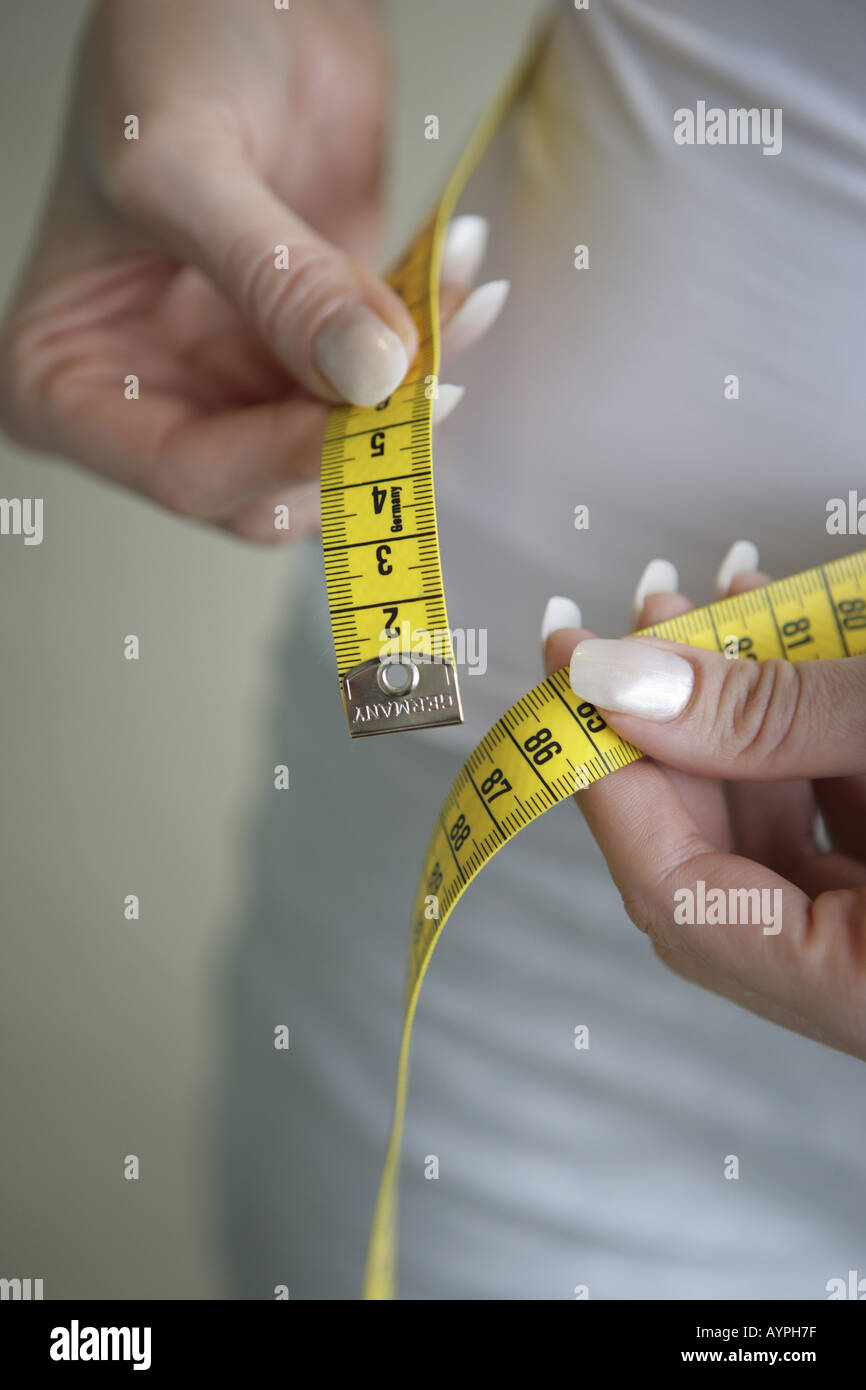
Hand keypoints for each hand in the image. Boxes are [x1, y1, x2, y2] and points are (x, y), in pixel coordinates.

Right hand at [0, 0, 506, 540]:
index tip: (370, 408)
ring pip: (337, 452)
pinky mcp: (308, 350)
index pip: (185, 472)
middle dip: (357, 441)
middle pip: (267, 485)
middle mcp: (149, 398)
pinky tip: (466, 291)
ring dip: (413, 395)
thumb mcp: (188, 165)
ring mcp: (233, 381)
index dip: (284, 456)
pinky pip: (380, 392)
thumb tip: (368, 376)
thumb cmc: (165, 50)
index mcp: (67, 382)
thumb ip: (276, 282)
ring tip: (460, 300)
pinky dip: (434, 350)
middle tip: (428, 378)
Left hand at [542, 542, 865, 1060]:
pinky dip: (804, 727)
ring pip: (776, 826)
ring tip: (716, 597)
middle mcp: (864, 982)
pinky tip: (790, 633)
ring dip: (739, 707)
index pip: (674, 896)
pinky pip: (834, 811)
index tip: (567, 663)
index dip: (607, 773)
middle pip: (716, 857)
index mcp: (861, 994)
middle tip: (643, 612)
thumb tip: (612, 682)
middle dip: (671, 720)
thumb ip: (766, 718)